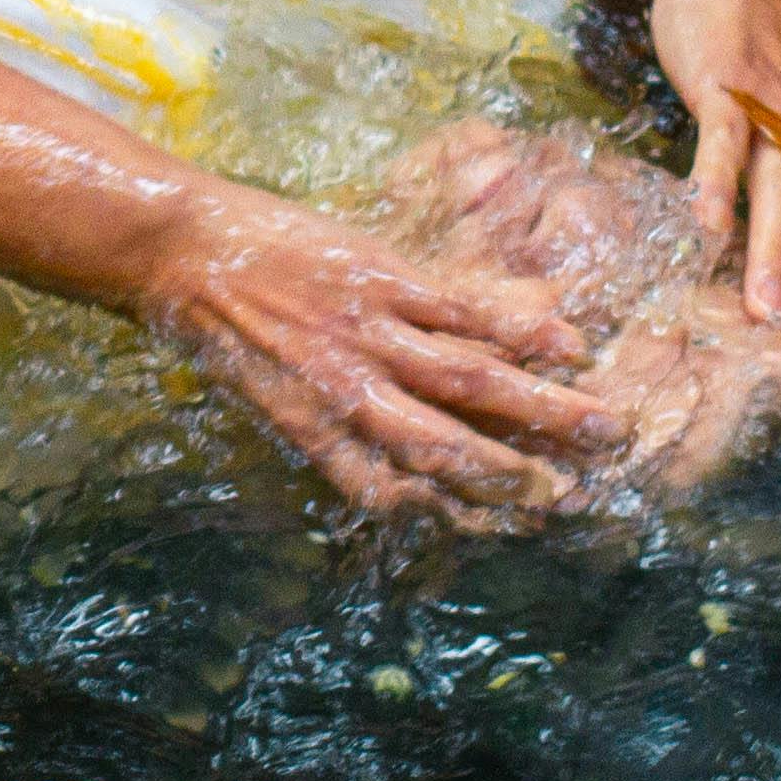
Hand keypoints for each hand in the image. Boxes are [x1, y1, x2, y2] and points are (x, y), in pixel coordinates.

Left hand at [135, 193, 629, 525]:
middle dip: (517, 478)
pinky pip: (461, 311)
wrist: (178, 250)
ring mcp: (369, 334)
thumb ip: (331, 424)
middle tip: (575, 495)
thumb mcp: (266, 392)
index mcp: (316, 432)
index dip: (453, 516)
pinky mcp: (380, 278)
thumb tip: (395, 456)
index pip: (395, 492)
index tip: (507, 529)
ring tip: (602, 427)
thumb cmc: (218, 327)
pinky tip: (564, 341)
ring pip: (471, 382)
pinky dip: (518, 327)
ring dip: (541, 410)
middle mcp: (349, 393)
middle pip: (450, 447)